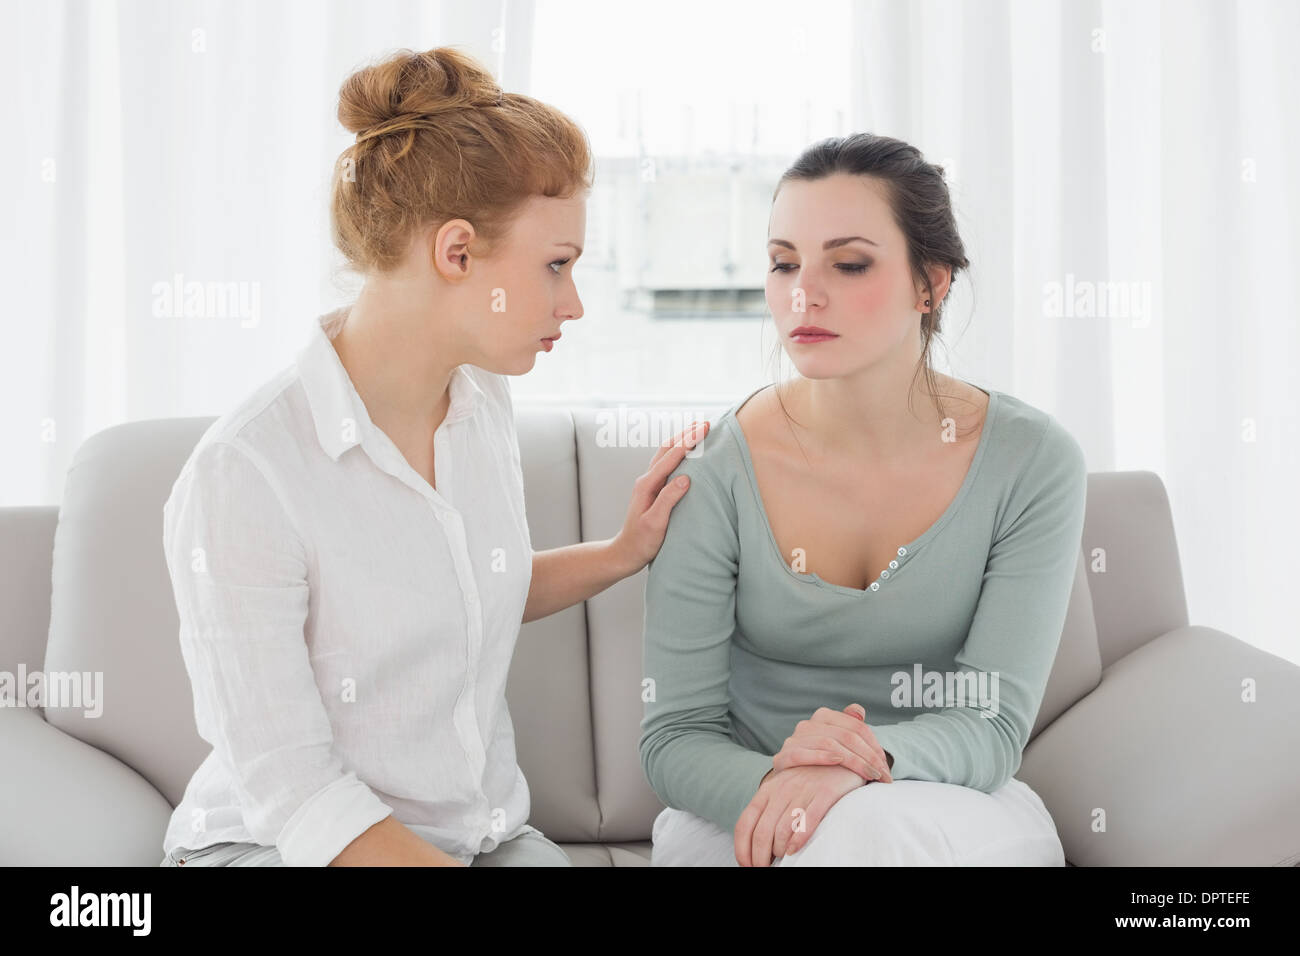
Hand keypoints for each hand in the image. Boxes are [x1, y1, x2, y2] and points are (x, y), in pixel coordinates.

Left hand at [608, 420, 709, 573]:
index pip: (671, 457)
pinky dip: (678, 453)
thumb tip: (686, 477)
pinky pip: (667, 465)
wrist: (626, 553)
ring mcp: (649, 484)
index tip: (704, 429)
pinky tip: (687, 454)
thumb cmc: (641, 542)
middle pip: (667, 449)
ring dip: (681, 441)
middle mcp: (647, 480)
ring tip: (697, 431)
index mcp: (648, 484)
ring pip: (666, 454)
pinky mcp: (653, 490)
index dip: (688, 441)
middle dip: (686, 434)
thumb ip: (668, 499)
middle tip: (705, 424)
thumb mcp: (655, 523)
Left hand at [734, 764, 864, 865]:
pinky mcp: (825, 793)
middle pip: (762, 833)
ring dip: (779, 851)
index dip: (742, 849)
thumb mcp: (783, 790)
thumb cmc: (809, 779)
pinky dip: (799, 840)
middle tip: (764, 869)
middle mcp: (782, 790)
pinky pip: (808, 821)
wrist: (839, 756)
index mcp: (767, 790)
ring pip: (783, 830)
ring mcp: (803, 790)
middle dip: (759, 858)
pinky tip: (795, 850)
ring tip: (783, 860)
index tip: (746, 865)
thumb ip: (769, 811)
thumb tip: (756, 844)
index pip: (745, 824)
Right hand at [772, 704, 893, 784]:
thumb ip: (849, 726)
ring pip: (829, 743)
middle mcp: (808, 725)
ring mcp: (793, 740)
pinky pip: (802, 754)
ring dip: (854, 761)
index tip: (886, 767)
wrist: (791, 784)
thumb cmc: (822, 765)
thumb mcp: (839, 745)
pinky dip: (821, 756)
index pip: (857, 728)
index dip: (875, 747)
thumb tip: (858, 711)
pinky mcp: (782, 758)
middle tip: (883, 776)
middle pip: (846, 736)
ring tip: (869, 776)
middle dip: (869, 757)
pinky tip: (837, 760)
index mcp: (824, 717)